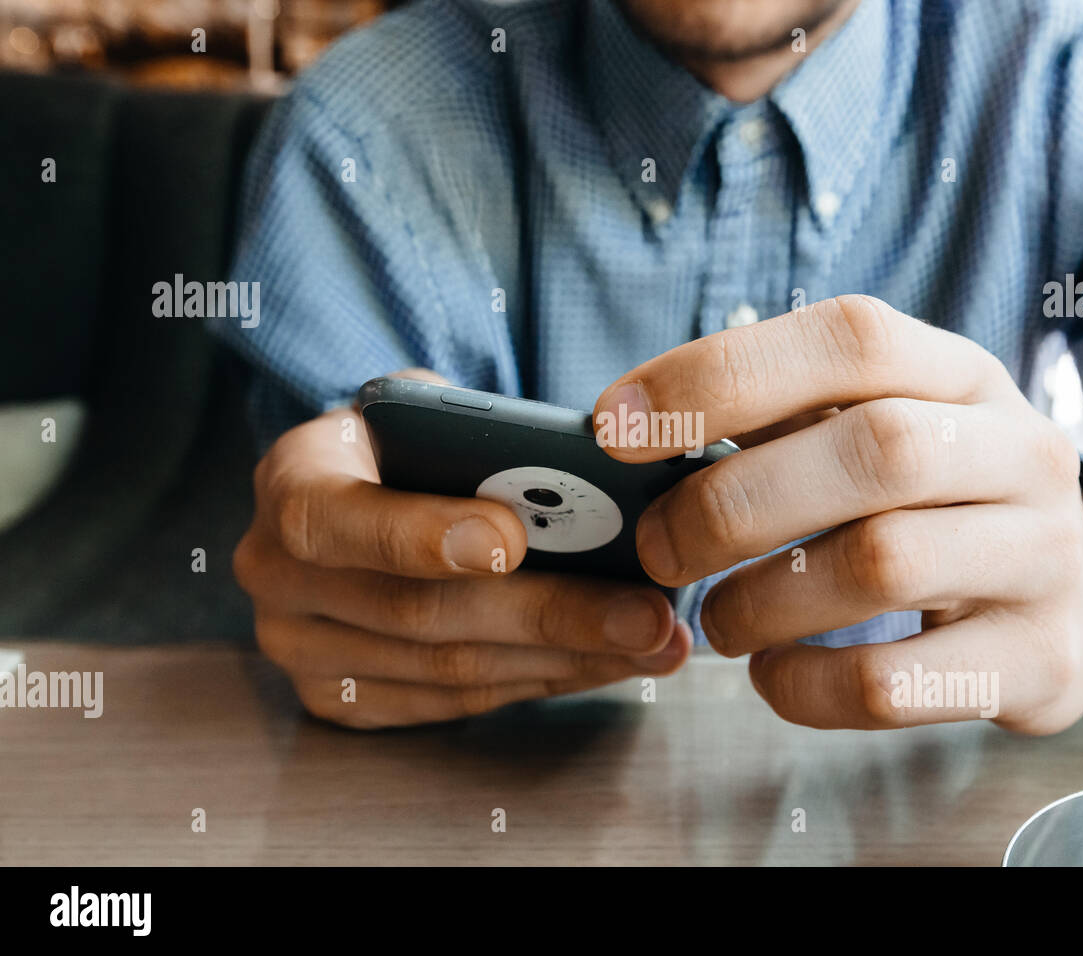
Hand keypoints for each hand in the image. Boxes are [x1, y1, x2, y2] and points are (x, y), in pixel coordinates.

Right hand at [233, 371, 689, 728]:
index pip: (335, 519)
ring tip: (654, 641)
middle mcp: (278, 575)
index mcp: (292, 481)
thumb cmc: (409, 444)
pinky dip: (541, 681)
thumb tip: (593, 470)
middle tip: (645, 614)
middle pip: (419, 613)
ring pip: (450, 671)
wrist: (361, 491)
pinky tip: (607, 662)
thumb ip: (480, 436)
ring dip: (567, 660)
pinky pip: (456, 704)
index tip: (513, 540)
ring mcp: (303, 651)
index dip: (424, 535)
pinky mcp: (342, 701)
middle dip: (549, 614)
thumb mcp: (429, 410)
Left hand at [594, 296, 1082, 733]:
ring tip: (719, 620)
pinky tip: (774, 675)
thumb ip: (780, 420)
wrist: (1072, 596)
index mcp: (961, 374)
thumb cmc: (934, 500)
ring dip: (763, 601)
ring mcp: (1043, 558)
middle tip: (657, 548)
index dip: (724, 374)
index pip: (851, 338)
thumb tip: (633, 429)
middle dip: (731, 504)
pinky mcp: (1041, 661)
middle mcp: (1019, 451)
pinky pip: (900, 683)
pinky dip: (808, 686)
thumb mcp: (878, 431)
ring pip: (883, 565)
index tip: (617, 425)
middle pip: (873, 452)